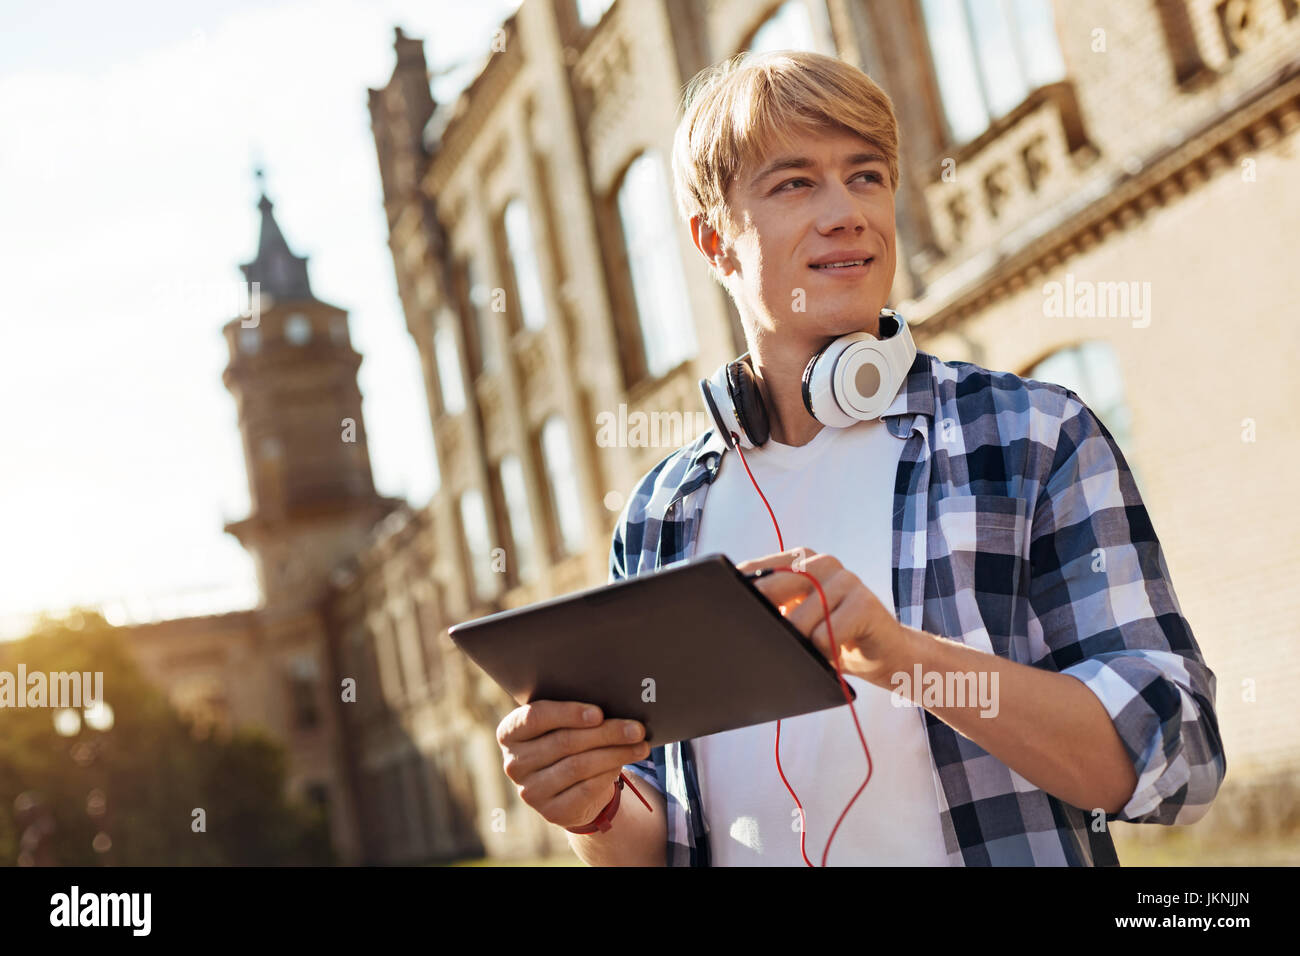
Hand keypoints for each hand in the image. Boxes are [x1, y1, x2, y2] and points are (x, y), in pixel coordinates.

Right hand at [496, 700, 650, 829]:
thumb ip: (575, 713)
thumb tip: (616, 702)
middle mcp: (514, 763)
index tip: (599, 713)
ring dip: (615, 754)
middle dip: (606, 733)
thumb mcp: (562, 724)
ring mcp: (530, 791)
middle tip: (636, 729)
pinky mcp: (551, 812)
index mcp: (510, 733)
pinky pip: (585, 789)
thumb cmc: (566, 741)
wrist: (567, 786)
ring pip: (578, 766)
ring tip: (640, 746)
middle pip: (564, 742)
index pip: (535, 717)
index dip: (568, 713)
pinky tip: (624, 764)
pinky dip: (609, 774)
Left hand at [737, 547, 909, 686]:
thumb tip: (731, 618)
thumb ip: (772, 609)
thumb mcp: (796, 620)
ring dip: (801, 647)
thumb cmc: (833, 637)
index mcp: (799, 561)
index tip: (721, 615)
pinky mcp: (864, 602)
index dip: (736, 595)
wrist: (887, 654)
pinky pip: (824, 637)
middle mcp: (821, 562)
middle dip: (764, 626)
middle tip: (772, 648)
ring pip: (797, 622)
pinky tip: (838, 654)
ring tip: (816, 652)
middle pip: (770, 593)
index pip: (754, 571)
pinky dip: (825, 655)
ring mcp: (845, 579)